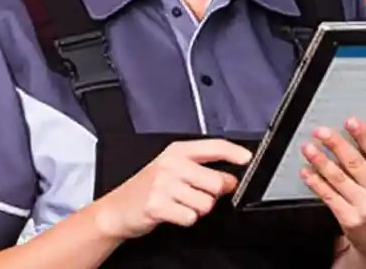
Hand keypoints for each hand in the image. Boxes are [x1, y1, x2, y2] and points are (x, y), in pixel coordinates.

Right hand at [94, 139, 251, 240]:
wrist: (117, 208)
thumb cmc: (148, 188)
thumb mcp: (173, 169)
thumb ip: (203, 169)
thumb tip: (231, 179)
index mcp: (177, 151)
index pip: (214, 146)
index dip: (235, 153)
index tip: (248, 158)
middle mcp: (171, 164)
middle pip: (217, 182)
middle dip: (213, 194)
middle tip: (197, 195)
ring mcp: (164, 184)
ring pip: (206, 203)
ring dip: (198, 209)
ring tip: (181, 204)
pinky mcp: (158, 206)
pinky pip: (190, 217)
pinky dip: (186, 219)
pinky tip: (173, 213)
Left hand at [300, 117, 365, 259]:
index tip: (353, 121)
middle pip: (355, 163)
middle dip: (336, 144)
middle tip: (322, 131)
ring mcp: (364, 206)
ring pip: (339, 178)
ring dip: (321, 161)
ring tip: (309, 147)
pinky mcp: (348, 217)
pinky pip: (329, 195)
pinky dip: (316, 181)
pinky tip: (307, 170)